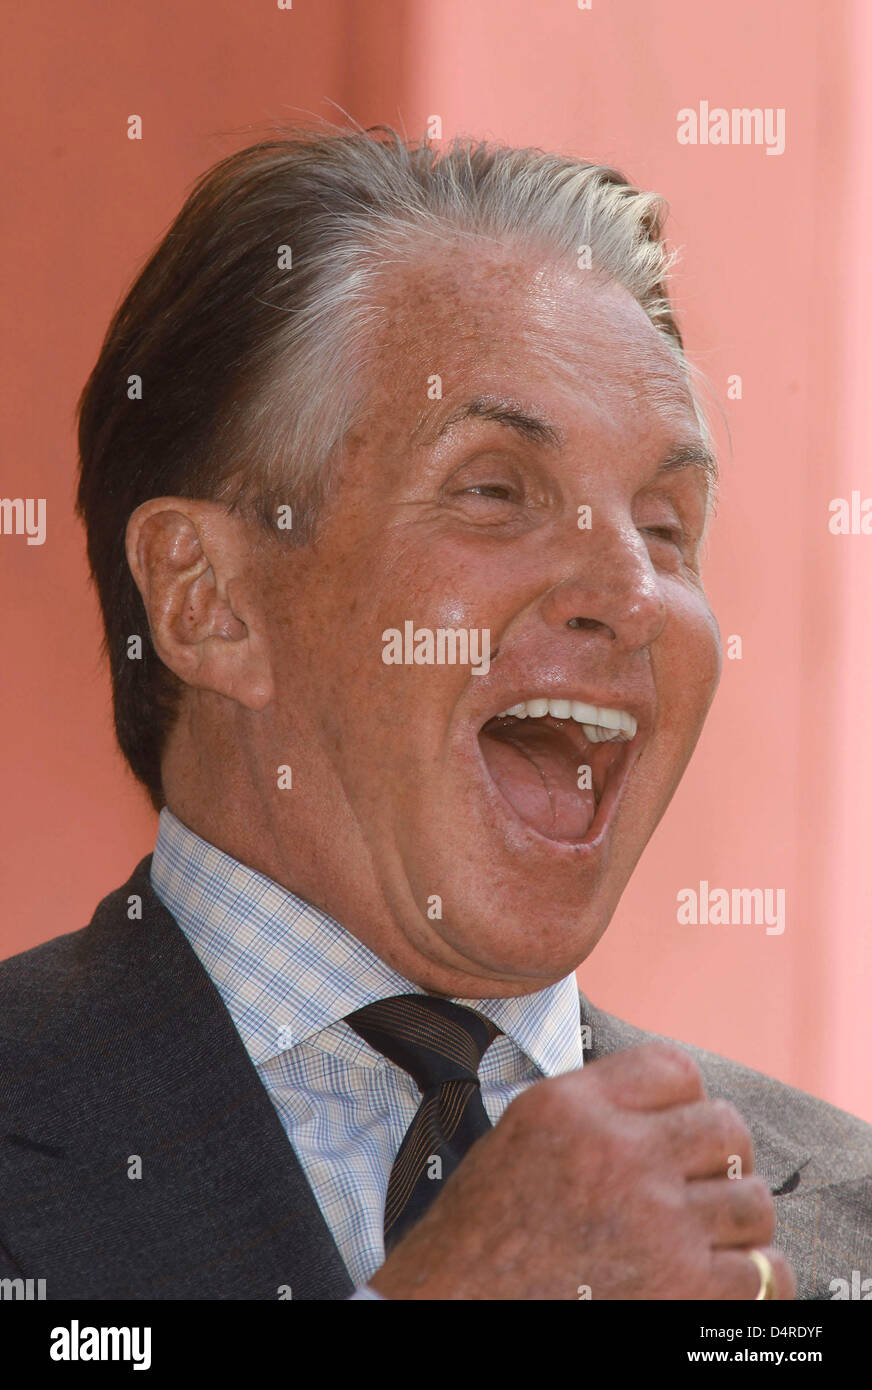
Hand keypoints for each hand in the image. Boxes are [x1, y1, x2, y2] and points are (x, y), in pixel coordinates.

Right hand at [369, 1042, 794, 1299]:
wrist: (452, 1313)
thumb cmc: (478, 1241)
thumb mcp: (518, 1138)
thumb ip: (590, 1114)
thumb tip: (664, 1113)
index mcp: (573, 1106)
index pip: (674, 1069)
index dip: (685, 1102)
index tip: (678, 1131)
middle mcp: (621, 1152)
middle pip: (726, 1129)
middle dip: (721, 1159)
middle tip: (701, 1188)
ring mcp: (659, 1220)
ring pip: (752, 1201)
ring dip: (736, 1224)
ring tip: (705, 1242)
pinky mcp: (684, 1288)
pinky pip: (763, 1271)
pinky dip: (751, 1281)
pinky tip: (718, 1284)